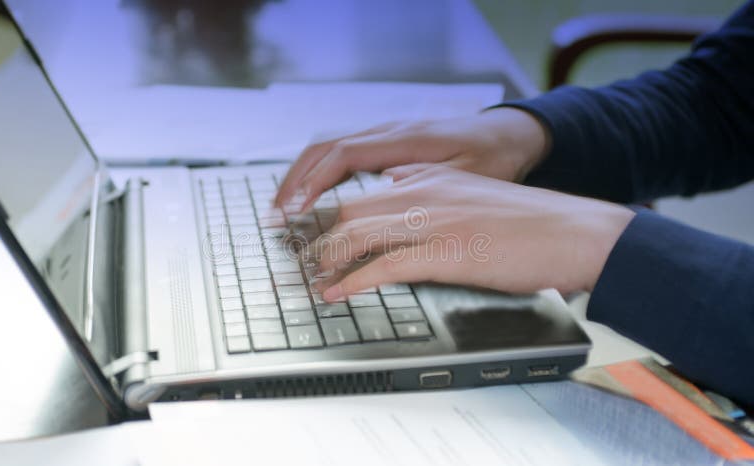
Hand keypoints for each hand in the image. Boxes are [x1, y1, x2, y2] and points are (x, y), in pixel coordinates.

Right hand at [274, 107, 548, 210]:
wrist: (507, 135)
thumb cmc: (492, 159)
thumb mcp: (467, 176)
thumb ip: (427, 183)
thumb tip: (382, 193)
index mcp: (405, 139)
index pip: (344, 155)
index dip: (315, 182)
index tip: (295, 210)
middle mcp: (388, 132)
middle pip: (325, 148)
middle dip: (295, 181)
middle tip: (274, 216)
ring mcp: (384, 136)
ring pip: (328, 149)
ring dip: (301, 178)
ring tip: (282, 210)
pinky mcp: (385, 145)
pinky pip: (341, 155)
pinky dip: (318, 176)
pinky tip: (310, 198)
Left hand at [309, 166, 634, 300]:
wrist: (572, 232)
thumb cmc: (529, 220)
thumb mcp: (473, 190)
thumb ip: (430, 183)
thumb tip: (394, 181)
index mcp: (430, 179)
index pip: (362, 196)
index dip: (328, 218)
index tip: (307, 236)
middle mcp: (424, 194)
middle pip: (349, 213)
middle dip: (315, 240)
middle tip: (294, 261)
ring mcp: (432, 222)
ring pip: (357, 236)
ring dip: (324, 261)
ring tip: (305, 281)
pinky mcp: (444, 253)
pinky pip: (383, 267)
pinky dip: (352, 282)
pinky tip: (336, 293)